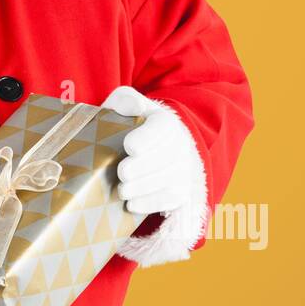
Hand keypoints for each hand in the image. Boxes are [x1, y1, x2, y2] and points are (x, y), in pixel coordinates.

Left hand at [102, 85, 197, 219]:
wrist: (151, 145)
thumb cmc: (131, 123)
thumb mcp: (125, 104)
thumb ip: (126, 101)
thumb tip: (134, 106)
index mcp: (165, 122)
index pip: (160, 130)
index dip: (145, 139)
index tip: (128, 146)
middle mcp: (180, 145)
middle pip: (164, 159)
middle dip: (141, 168)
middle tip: (122, 173)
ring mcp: (182, 170)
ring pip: (167, 181)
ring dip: (143, 188)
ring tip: (122, 190)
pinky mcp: (180, 191)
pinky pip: (170, 200)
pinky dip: (150, 204)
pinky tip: (132, 204)